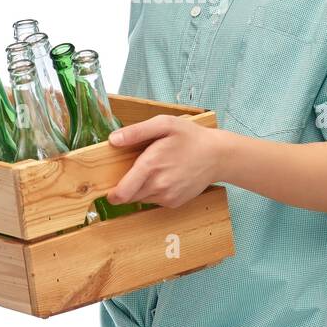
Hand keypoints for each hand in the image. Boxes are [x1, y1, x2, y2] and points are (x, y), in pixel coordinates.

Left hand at [107, 115, 226, 209]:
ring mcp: (168, 196)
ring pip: (141, 199)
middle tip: (136, 170)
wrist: (217, 156)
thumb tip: (113, 139)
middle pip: (128, 197)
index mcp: (151, 166)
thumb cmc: (190, 137)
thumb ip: (136, 131)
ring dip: (140, 189)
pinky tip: (166, 177)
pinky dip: (154, 191)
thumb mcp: (164, 124)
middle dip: (126, 187)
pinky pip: (155, 201)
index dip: (112, 193)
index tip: (109, 188)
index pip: (122, 193)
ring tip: (154, 170)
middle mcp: (158, 185)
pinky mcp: (175, 202)